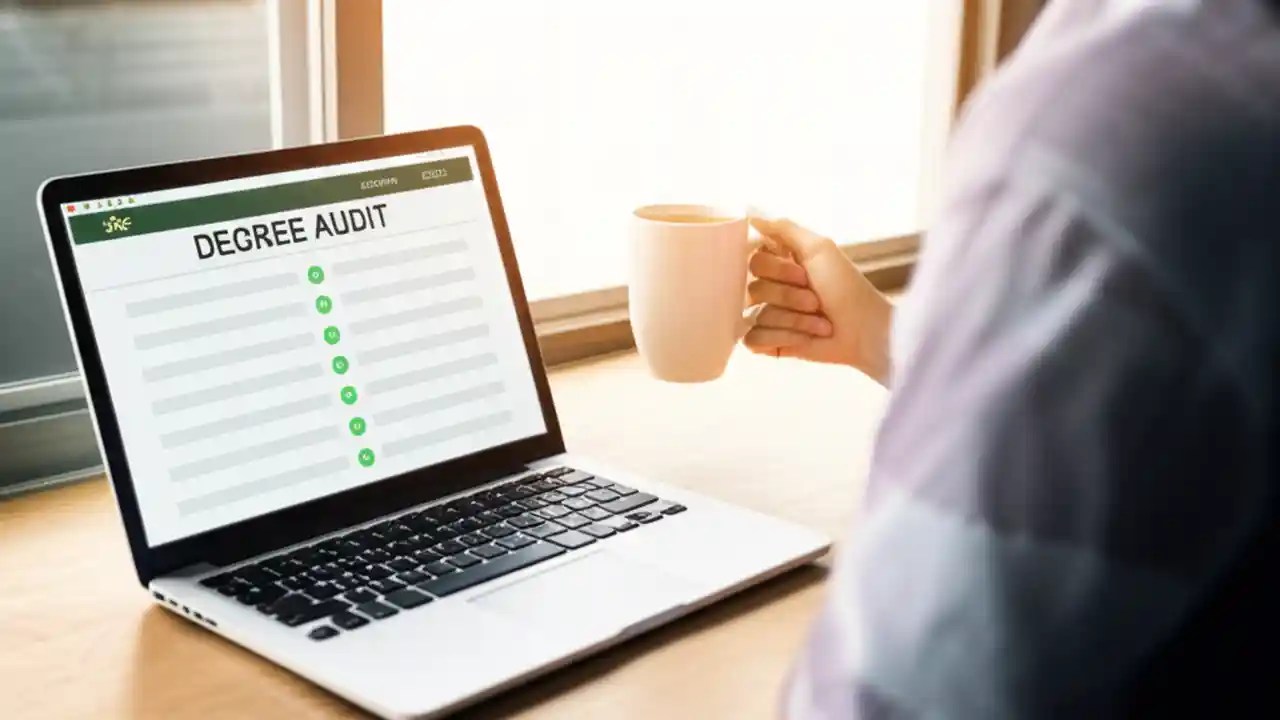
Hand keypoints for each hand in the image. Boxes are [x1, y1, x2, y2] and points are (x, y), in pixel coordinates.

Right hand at [745, 215, 893, 384]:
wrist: (863, 330)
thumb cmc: (846, 288)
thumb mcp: (819, 248)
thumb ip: (783, 228)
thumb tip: (750, 215)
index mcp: (781, 264)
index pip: (754, 260)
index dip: (777, 269)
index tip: (803, 273)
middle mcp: (771, 288)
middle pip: (753, 288)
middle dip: (788, 296)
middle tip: (815, 300)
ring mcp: (768, 316)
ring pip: (755, 315)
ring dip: (793, 319)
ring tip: (817, 323)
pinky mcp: (769, 343)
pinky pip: (753, 339)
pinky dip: (781, 338)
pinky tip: (802, 339)